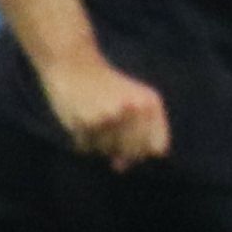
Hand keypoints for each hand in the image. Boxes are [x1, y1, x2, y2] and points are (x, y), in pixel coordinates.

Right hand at [39, 53, 168, 169]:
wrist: (74, 64)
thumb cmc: (107, 87)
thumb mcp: (133, 102)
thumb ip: (136, 136)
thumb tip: (121, 167)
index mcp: (151, 103)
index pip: (157, 149)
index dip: (144, 150)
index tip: (131, 139)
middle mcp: (134, 110)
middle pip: (133, 153)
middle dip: (120, 148)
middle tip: (109, 126)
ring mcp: (111, 117)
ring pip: (108, 152)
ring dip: (100, 144)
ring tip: (95, 120)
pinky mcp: (87, 122)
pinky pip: (88, 149)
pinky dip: (83, 141)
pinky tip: (81, 121)